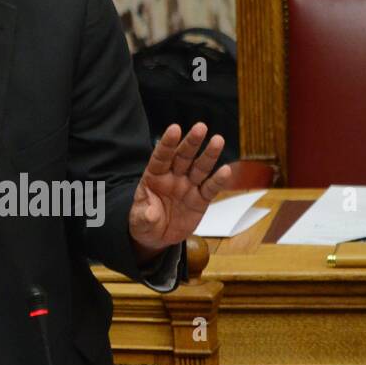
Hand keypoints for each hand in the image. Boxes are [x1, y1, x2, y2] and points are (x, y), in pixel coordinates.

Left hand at [129, 123, 231, 259]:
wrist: (157, 237)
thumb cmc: (145, 222)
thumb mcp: (139, 220)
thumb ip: (144, 215)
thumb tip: (150, 213)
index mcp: (154, 176)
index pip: (161, 157)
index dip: (168, 143)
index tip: (175, 128)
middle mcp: (173, 177)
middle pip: (183, 157)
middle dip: (191, 142)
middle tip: (201, 127)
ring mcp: (188, 186)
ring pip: (200, 168)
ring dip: (209, 155)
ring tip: (218, 140)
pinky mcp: (200, 200)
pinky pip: (210, 188)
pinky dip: (218, 180)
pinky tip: (226, 171)